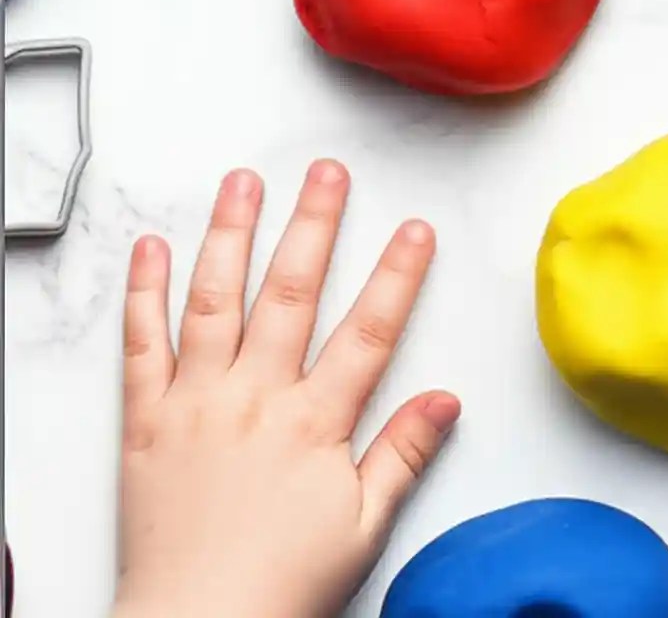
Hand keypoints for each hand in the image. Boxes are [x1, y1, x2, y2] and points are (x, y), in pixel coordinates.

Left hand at [111, 160, 459, 617]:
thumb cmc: (282, 583)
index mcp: (315, 424)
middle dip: (314, 225)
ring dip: (232, 235)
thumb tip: (445, 401)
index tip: (415, 230)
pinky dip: (144, 291)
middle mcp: (254, 399)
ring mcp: (195, 401)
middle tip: (328, 173)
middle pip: (290, 294)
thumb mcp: (366, 525)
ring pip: (214, 301)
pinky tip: (152, 247)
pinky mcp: (145, 418)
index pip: (368, 332)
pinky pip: (141, 343)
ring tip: (245, 183)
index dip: (397, 276)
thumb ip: (404, 454)